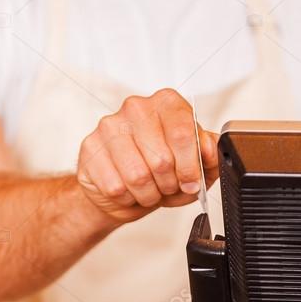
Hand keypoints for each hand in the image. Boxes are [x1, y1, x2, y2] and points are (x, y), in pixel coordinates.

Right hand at [76, 88, 219, 225]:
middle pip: (162, 159)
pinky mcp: (90, 149)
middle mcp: (136, 108)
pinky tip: (128, 190)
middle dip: (169, 184)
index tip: (191, 182)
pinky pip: (116, 187)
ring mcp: (109, 127)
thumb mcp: (192, 164)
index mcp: (166, 103)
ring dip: (148, 194)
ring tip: (148, 190)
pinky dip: (127, 198)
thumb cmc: (157, 172)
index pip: (183, 133)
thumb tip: (210, 151)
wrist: (119, 188)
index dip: (191, 167)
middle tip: (167, 187)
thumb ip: (208, 155)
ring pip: (138, 176)